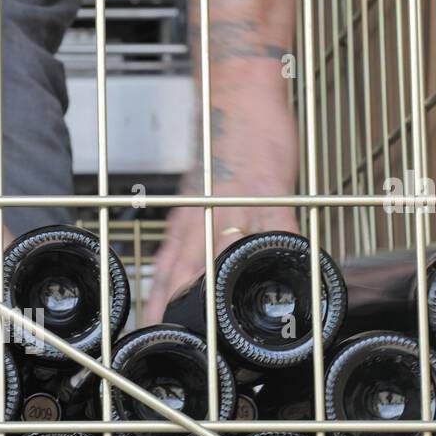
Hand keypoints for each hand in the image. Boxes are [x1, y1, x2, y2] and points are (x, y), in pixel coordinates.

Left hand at [145, 70, 299, 322]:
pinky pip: (276, 230)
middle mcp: (202, 217)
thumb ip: (196, 228)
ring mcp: (236, 206)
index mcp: (185, 219)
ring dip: (217, 294)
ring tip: (218, 332)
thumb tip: (188, 264)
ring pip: (220, 257)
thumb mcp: (200, 193)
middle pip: (183, 272)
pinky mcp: (270, 191)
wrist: (238, 92)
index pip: (163, 269)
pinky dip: (280, 255)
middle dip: (176, 310)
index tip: (148, 332)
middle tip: (172, 342)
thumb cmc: (224, 144)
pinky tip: (287, 279)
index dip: (155, 303)